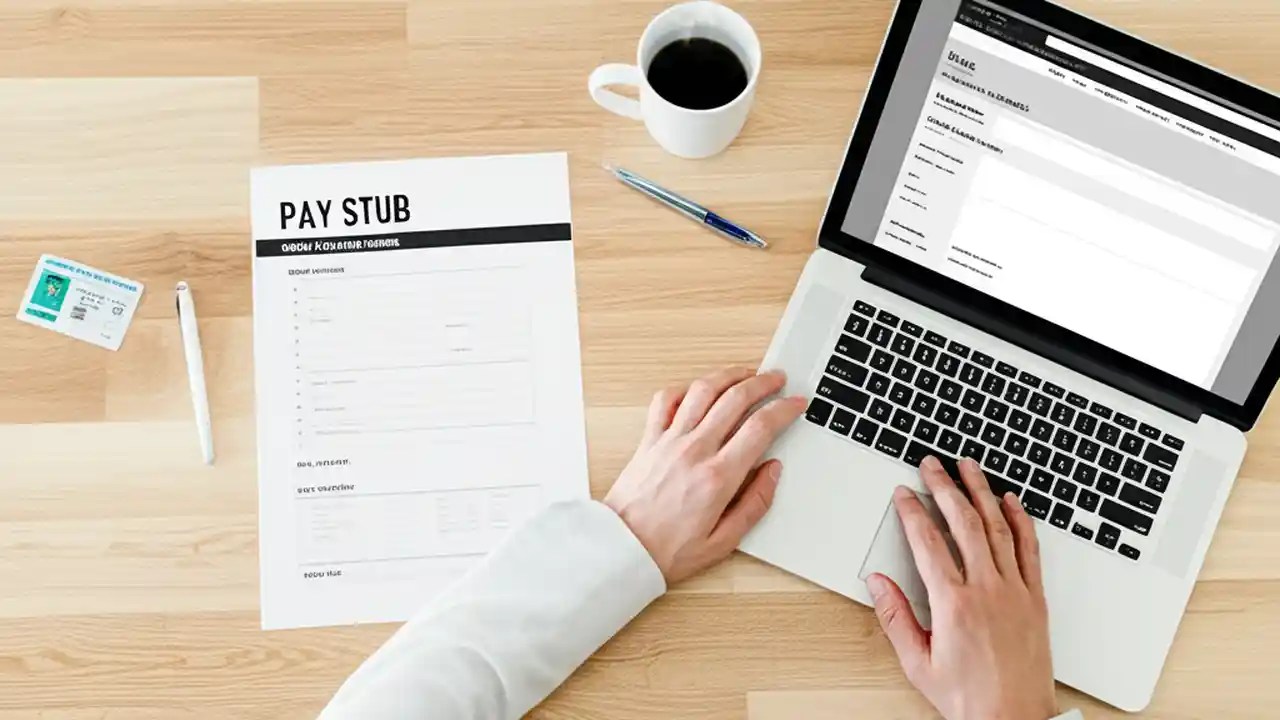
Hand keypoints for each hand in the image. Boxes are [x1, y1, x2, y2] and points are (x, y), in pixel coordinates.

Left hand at [604, 367, 806, 583]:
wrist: (622, 549)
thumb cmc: (668, 550)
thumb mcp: (724, 541)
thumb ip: (755, 504)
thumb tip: (773, 471)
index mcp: (718, 477)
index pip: (760, 428)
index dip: (784, 409)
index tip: (796, 403)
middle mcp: (694, 451)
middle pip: (735, 399)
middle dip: (762, 383)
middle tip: (777, 379)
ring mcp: (669, 441)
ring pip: (703, 390)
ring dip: (728, 375)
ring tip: (745, 373)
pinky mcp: (649, 440)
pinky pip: (665, 400)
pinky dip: (685, 388)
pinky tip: (698, 390)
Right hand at [868, 457, 1058, 719]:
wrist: (1015, 718)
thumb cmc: (969, 698)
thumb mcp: (917, 663)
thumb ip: (895, 618)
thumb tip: (877, 582)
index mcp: (953, 605)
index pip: (927, 543)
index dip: (912, 512)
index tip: (903, 493)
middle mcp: (986, 590)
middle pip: (962, 523)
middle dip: (944, 488)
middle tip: (932, 465)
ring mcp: (1015, 590)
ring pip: (996, 527)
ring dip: (981, 492)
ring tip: (969, 468)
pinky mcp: (1035, 598)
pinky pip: (1029, 548)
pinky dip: (1020, 520)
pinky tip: (1010, 501)